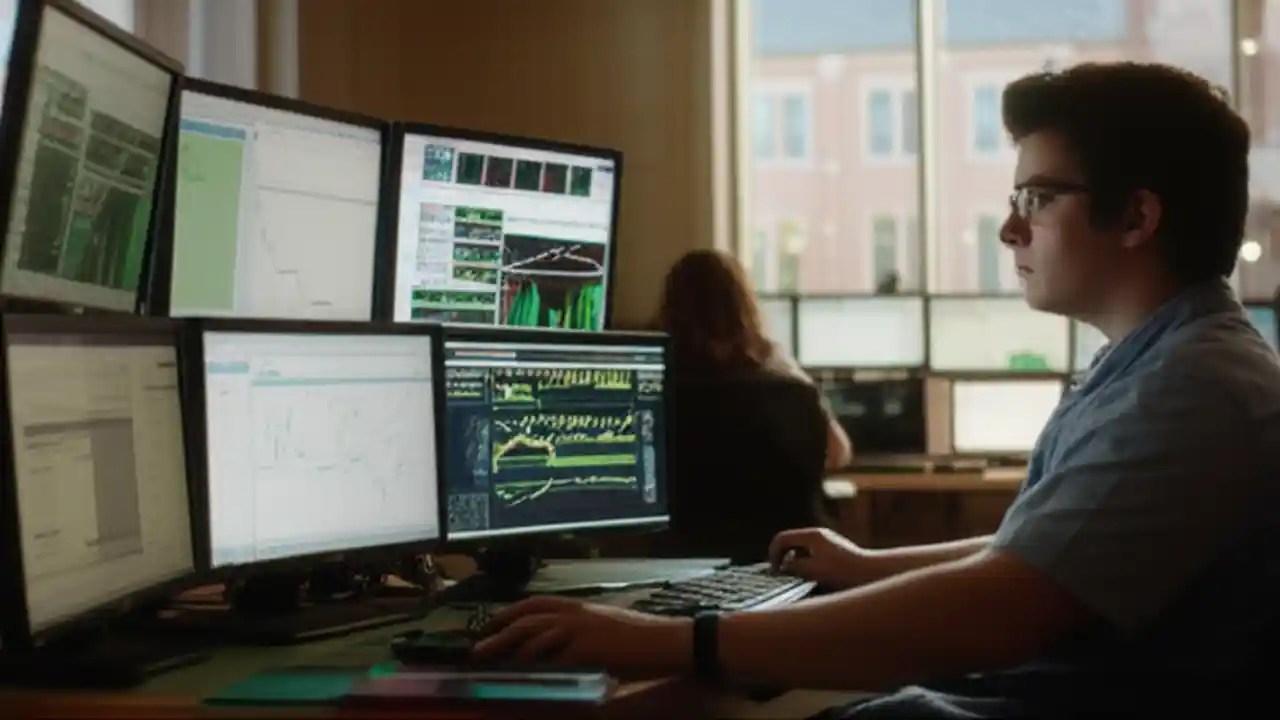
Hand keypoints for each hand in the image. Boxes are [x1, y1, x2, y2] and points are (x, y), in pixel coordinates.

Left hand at [470, 596, 692, 678]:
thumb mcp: (605, 625)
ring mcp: (580, 630)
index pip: (533, 603)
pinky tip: (521, 676)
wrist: (667, 642)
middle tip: (475, 648)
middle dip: (497, 632)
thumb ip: (580, 631)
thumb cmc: (641, 636)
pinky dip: (535, 667)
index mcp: (578, 606)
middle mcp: (574, 613)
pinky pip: (553, 659)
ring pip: (532, 636)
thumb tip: (558, 646)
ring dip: (506, 649)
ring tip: (486, 661)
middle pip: (525, 619)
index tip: (488, 624)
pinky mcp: (587, 649)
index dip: (507, 613)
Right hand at [768, 527, 880, 589]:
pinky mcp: (831, 550)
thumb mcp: (814, 570)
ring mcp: (825, 541)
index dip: (773, 553)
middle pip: (789, 541)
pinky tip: (808, 576)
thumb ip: (795, 567)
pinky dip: (804, 562)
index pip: (782, 538)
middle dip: (782, 557)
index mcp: (811, 535)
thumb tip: (784, 567)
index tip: (774, 571)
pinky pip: (810, 553)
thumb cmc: (843, 571)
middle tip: (780, 574)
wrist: (869, 572)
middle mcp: (817, 534)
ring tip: (794, 576)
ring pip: (799, 548)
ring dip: (793, 561)